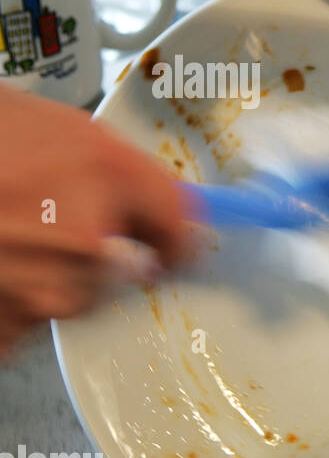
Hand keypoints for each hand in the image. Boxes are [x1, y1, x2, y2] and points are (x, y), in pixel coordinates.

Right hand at [0, 87, 190, 354]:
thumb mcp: (54, 131)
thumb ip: (114, 175)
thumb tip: (154, 211)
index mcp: (109, 172)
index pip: (181, 227)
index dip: (177, 241)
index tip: (172, 251)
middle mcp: (89, 234)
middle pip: (125, 273)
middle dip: (96, 256)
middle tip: (41, 224)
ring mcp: (46, 287)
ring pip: (71, 297)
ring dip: (44, 278)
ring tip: (1, 235)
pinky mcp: (7, 326)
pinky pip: (21, 321)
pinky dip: (3, 299)